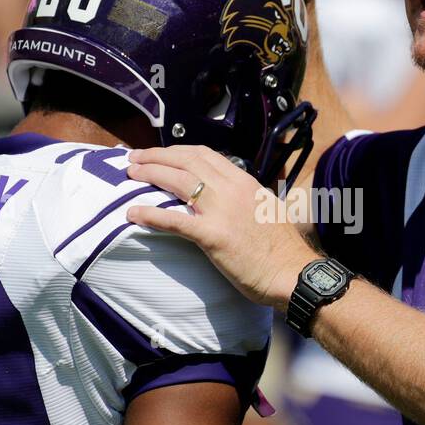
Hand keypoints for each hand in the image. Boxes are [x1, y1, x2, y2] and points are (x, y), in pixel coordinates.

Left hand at [124, 145, 316, 310]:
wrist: (294, 273)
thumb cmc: (282, 249)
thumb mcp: (265, 210)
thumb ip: (244, 199)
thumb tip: (227, 198)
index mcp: (244, 181)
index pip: (205, 154)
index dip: (177, 151)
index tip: (159, 153)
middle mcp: (232, 189)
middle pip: (187, 160)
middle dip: (156, 156)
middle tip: (134, 158)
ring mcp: (222, 210)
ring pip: (179, 181)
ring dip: (150, 174)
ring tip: (130, 175)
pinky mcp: (214, 236)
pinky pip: (175, 221)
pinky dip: (150, 214)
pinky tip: (132, 214)